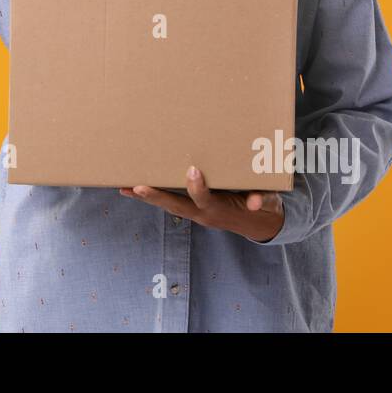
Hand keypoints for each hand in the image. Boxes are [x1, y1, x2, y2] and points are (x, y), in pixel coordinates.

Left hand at [120, 165, 284, 242]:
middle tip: (138, 187)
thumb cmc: (261, 203)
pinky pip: (168, 203)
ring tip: (124, 187)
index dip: (198, 187)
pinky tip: (132, 189)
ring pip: (168, 205)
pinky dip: (151, 197)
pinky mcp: (191, 208)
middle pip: (176, 206)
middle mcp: (203, 213)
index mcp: (220, 209)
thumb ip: (262, 199)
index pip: (205, 199)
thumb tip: (255, 203)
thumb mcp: (267, 201)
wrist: (258, 222)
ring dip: (147, 197)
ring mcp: (195, 212)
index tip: (193, 170)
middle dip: (157, 197)